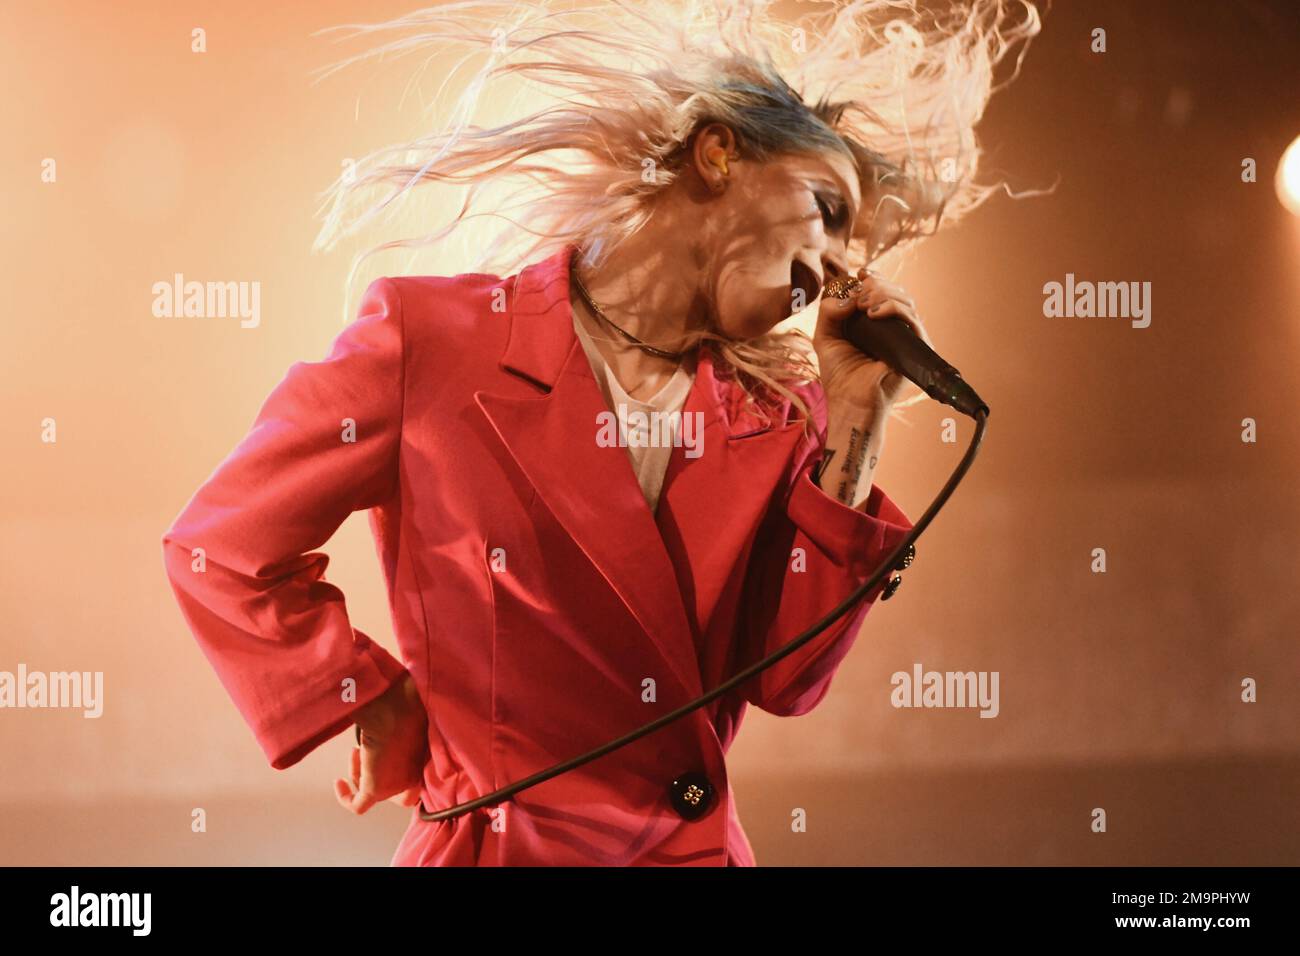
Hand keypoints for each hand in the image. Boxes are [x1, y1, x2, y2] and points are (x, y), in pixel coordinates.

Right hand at [334, 672, 427, 814]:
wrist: (397, 707)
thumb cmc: (406, 698)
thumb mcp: (410, 703)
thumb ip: (404, 707)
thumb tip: (393, 689)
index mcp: (428, 755)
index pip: (418, 771)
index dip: (399, 763)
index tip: (384, 746)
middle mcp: (415, 774)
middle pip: (398, 786)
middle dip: (380, 771)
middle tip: (367, 752)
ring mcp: (396, 785)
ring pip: (375, 792)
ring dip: (360, 775)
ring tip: (355, 752)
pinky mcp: (377, 791)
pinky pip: (358, 804)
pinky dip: (345, 797)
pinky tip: (338, 782)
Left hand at [814, 267, 933, 408]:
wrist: (850, 403)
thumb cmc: (839, 375)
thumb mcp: (825, 336)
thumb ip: (829, 310)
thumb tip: (850, 294)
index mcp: (877, 325)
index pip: (884, 292)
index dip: (875, 278)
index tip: (860, 273)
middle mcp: (895, 329)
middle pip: (896, 292)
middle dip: (876, 285)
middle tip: (859, 294)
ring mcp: (907, 338)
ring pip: (906, 301)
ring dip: (882, 294)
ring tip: (863, 305)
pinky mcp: (917, 349)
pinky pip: (912, 319)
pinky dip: (893, 308)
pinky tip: (873, 313)